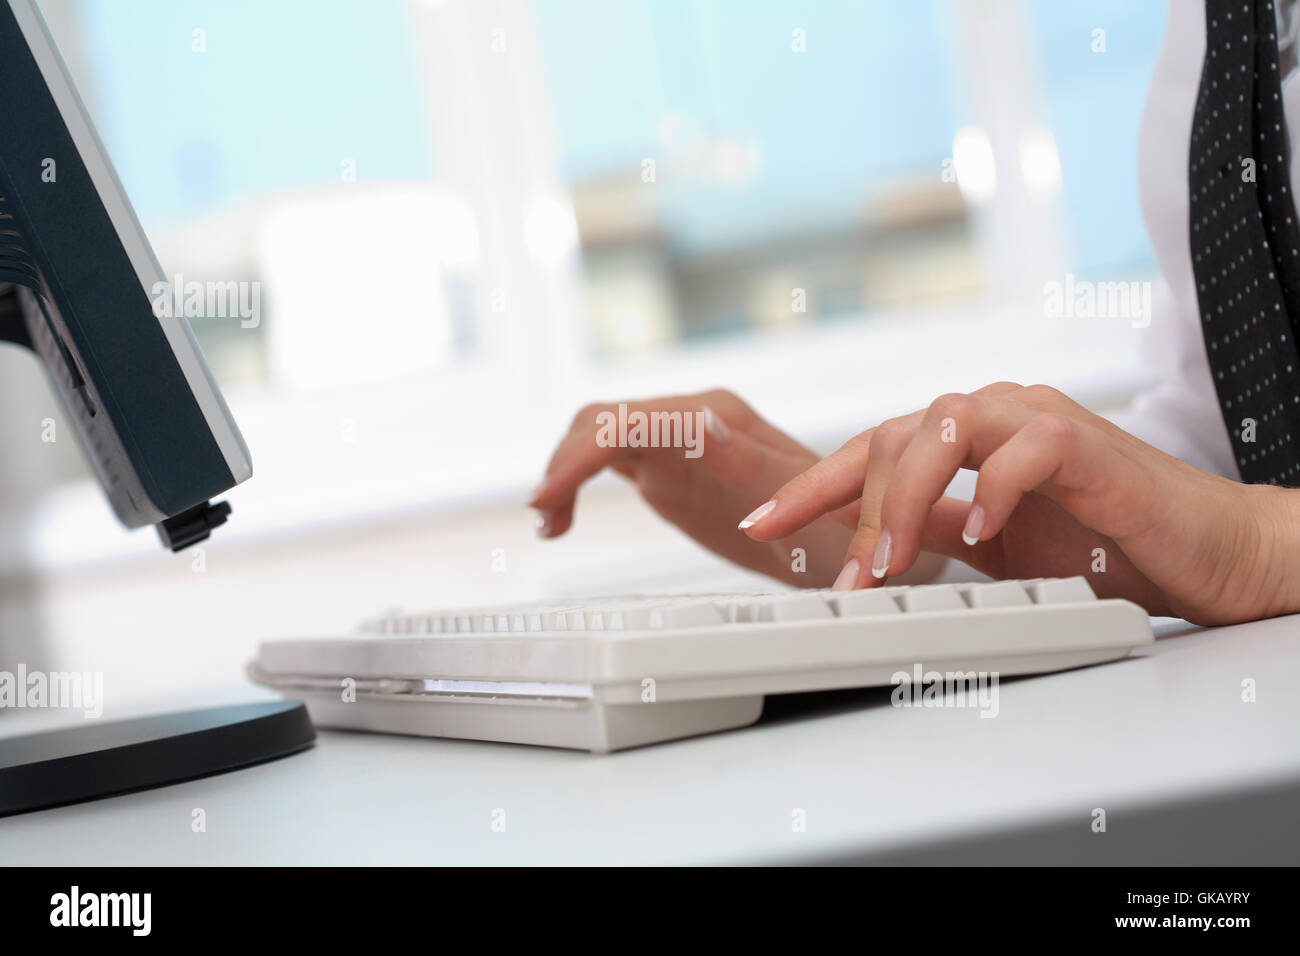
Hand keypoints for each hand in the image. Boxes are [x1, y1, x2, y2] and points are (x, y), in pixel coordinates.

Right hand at [530, 389, 858, 584]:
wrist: (856, 540)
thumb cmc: (841, 525)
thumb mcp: (805, 503)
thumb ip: (750, 461)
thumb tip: (698, 423)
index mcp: (718, 420)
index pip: (627, 422)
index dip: (579, 457)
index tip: (548, 500)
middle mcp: (694, 420)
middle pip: (601, 421)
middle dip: (562, 463)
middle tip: (543, 518)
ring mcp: (680, 441)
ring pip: (597, 435)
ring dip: (563, 471)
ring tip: (548, 523)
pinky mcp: (671, 465)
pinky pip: (609, 459)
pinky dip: (576, 483)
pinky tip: (562, 520)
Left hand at [739, 382, 1299, 624]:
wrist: (1198, 553)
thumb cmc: (1100, 546)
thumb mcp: (991, 548)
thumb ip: (932, 531)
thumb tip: (857, 546)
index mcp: (962, 441)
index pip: (868, 452)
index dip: (808, 488)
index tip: (756, 524)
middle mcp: (990, 417)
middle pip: (893, 436)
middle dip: (856, 510)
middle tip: (849, 582)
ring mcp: (1035, 420)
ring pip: (943, 429)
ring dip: (907, 501)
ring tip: (893, 567)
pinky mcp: (1085, 440)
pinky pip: (1024, 449)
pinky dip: (994, 489)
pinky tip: (980, 535)